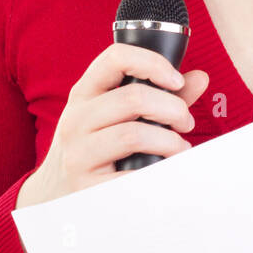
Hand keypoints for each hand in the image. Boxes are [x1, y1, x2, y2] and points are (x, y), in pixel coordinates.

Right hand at [17, 43, 209, 206]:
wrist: (53, 194)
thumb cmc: (94, 147)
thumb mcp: (112, 115)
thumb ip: (157, 95)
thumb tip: (199, 78)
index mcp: (84, 93)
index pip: (115, 58)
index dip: (152, 63)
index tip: (176, 80)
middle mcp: (76, 119)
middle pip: (134, 98)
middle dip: (173, 108)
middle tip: (185, 122)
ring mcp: (78, 153)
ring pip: (134, 134)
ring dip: (170, 142)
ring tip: (179, 149)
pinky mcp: (87, 186)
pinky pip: (132, 176)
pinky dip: (158, 173)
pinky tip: (165, 172)